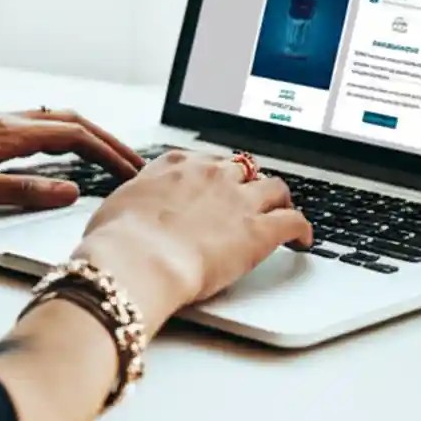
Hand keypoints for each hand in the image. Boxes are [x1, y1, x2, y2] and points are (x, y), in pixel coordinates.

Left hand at [0, 109, 144, 216]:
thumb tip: (70, 192)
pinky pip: (32, 125)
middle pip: (70, 121)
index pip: (73, 136)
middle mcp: (1, 120)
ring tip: (106, 155)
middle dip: (106, 140)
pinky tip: (58, 150)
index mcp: (5, 133)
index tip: (131, 172)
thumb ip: (23, 191)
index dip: (108, 153)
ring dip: (85, 134)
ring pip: (52, 119)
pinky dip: (60, 135)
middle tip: (133, 163)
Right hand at [71, 151, 313, 329]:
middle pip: (243, 170)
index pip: (206, 161)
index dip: (215, 175)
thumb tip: (129, 211)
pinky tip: (304, 241)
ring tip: (282, 212)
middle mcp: (212, 175)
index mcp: (177, 165)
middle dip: (248, 183)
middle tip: (250, 199)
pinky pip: (294, 221)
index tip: (216, 184)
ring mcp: (239, 200)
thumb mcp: (116, 207)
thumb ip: (134, 202)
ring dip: (280, 199)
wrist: (136, 260)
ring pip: (275, 188)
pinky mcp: (259, 231)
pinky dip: (303, 229)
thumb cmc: (117, 241)